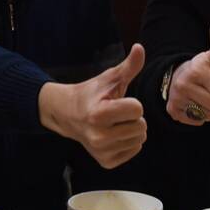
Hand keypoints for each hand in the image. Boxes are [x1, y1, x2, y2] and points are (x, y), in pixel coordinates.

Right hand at [39, 44, 147, 167]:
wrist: (68, 115)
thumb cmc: (92, 94)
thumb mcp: (109, 78)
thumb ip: (128, 67)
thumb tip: (140, 48)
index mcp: (99, 114)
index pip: (138, 109)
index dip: (131, 102)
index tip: (116, 101)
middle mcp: (99, 136)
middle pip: (141, 126)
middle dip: (133, 117)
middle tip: (116, 113)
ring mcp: (101, 151)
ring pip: (140, 139)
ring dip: (132, 129)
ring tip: (115, 123)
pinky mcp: (106, 162)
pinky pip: (135, 150)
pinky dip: (129, 142)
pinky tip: (114, 135)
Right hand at [166, 19, 209, 124]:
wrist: (179, 77)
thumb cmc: (204, 68)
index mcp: (197, 71)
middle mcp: (184, 84)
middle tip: (209, 91)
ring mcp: (177, 98)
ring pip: (207, 115)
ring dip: (208, 110)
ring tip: (201, 97)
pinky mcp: (172, 111)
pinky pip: (196, 122)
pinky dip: (198, 117)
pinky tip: (193, 104)